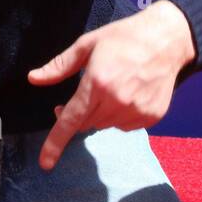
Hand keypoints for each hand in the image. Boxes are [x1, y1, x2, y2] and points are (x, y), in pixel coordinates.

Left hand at [28, 0, 195, 170]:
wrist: (168, 40)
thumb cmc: (125, 37)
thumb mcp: (88, 44)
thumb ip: (59, 66)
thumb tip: (33, 79)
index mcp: (98, 83)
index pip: (71, 120)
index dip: (55, 143)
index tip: (45, 164)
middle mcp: (117, 101)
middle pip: (87, 124)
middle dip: (81, 112)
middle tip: (88, 92)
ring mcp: (137, 111)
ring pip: (105, 125)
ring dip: (103, 112)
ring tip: (116, 85)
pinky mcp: (151, 117)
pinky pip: (125, 126)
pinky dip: (122, 114)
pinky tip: (131, 93)